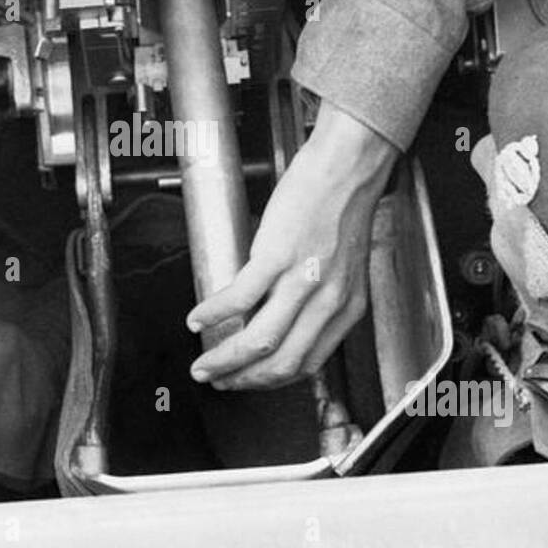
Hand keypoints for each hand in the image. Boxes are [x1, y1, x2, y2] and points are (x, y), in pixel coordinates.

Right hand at [186, 102, 396, 388]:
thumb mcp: (344, 267)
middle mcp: (328, 302)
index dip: (271, 381)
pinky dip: (214, 314)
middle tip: (217, 379)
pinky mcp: (278, 255)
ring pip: (259, 340)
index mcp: (346, 309)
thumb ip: (322, 298)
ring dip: (224, 359)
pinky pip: (240, 297)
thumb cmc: (344, 208)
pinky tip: (198, 319)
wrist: (348, 167)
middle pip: (281, 362)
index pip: (307, 363)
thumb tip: (285, 317)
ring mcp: (303, 280)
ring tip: (202, 364)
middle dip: (243, 381)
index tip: (248, 379)